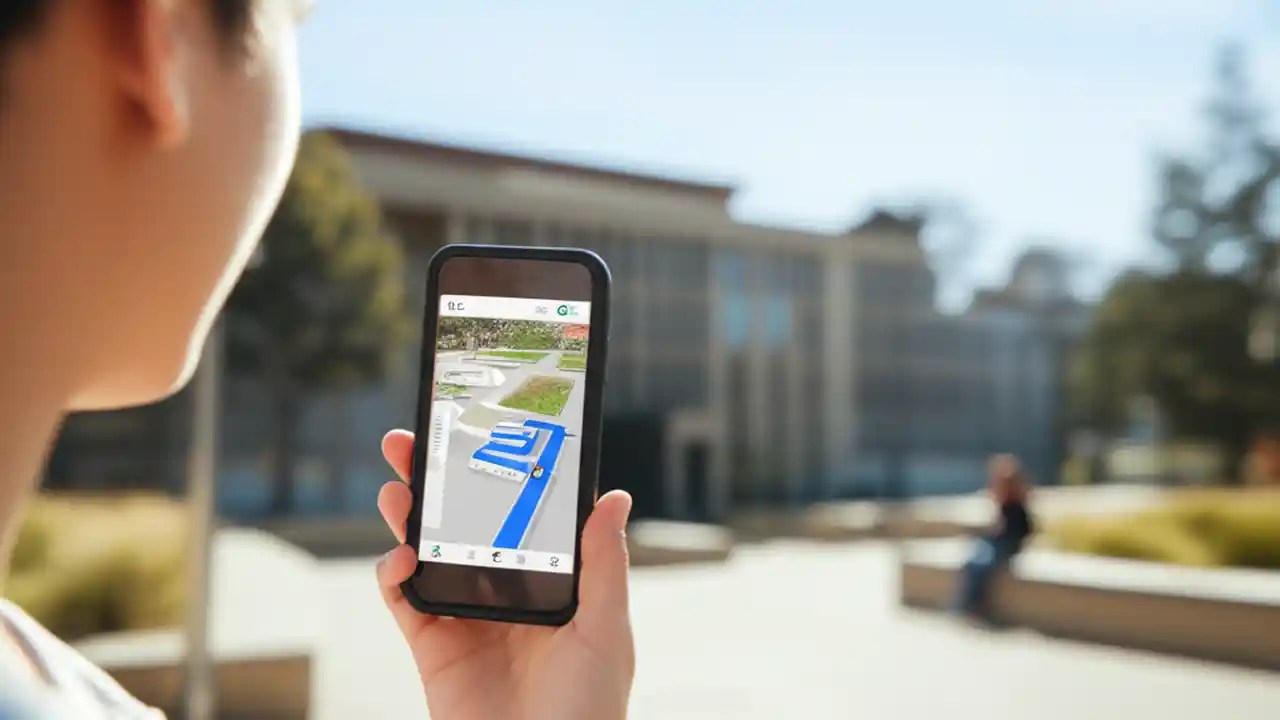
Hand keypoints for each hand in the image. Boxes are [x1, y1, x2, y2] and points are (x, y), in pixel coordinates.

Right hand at [375, 429, 635, 719]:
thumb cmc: (588, 709)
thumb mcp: (606, 630)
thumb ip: (604, 564)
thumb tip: (615, 496)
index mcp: (548, 580)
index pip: (518, 513)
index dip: (497, 473)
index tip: (481, 431)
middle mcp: (504, 590)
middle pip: (462, 523)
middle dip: (435, 481)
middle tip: (412, 442)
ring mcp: (465, 615)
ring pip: (426, 550)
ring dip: (407, 516)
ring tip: (397, 487)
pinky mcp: (431, 646)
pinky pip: (402, 599)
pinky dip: (393, 573)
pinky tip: (403, 558)